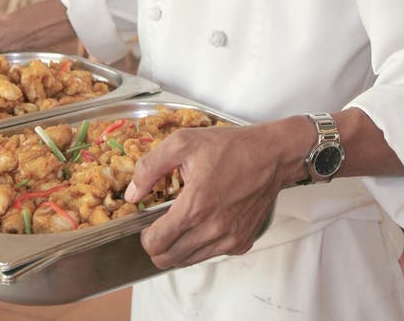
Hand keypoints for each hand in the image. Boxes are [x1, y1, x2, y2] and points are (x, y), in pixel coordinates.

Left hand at [124, 118, 311, 269]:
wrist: (271, 154)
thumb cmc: (230, 146)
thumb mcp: (182, 143)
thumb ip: (150, 168)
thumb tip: (132, 194)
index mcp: (195, 206)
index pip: (156, 244)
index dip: (145, 236)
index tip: (147, 223)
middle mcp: (212, 229)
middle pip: (169, 259)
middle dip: (158, 245)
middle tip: (161, 225)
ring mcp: (229, 239)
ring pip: (189, 261)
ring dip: (179, 247)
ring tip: (183, 220)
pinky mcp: (242, 242)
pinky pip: (212, 254)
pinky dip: (202, 244)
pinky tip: (205, 221)